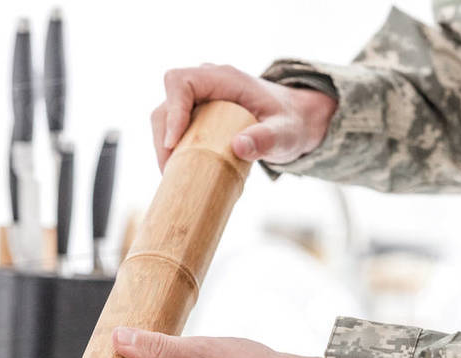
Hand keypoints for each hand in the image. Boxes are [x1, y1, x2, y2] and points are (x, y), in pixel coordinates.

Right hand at [151, 64, 336, 169]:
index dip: (172, 109)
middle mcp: (207, 85)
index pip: (181, 82)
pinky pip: (176, 131)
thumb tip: (239, 147)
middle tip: (170, 171)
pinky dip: (173, 151)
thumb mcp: (286, 133)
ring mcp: (200, 101)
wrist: (297, 121)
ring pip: (166, 118)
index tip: (174, 142)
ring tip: (173, 177)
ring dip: (164, 147)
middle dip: (163, 137)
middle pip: (167, 103)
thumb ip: (267, 138)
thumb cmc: (292, 123)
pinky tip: (180, 174)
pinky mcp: (199, 117)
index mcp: (224, 79)